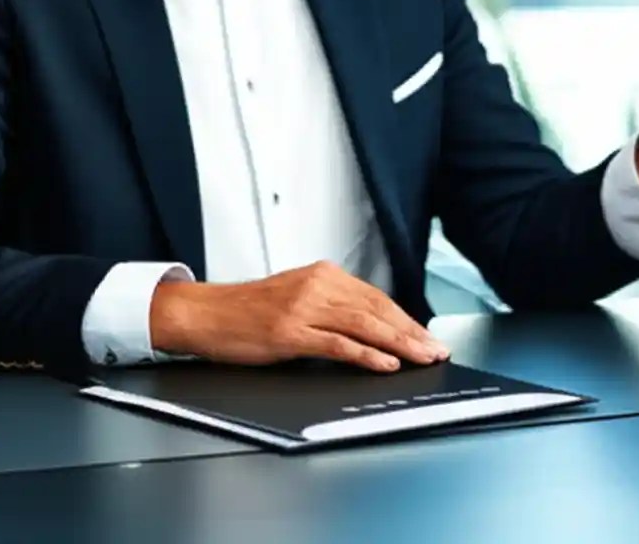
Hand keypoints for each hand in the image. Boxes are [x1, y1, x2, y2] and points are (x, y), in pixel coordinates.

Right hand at [148, 261, 449, 371]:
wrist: (203, 313)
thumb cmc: (246, 311)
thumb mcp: (294, 295)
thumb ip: (330, 305)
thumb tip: (370, 326)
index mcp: (322, 275)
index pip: (376, 297)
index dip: (405, 318)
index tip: (426, 335)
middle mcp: (317, 286)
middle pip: (376, 309)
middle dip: (411, 332)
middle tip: (435, 349)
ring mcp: (303, 308)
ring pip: (364, 325)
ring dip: (398, 344)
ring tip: (421, 357)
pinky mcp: (290, 332)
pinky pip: (337, 344)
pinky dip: (365, 354)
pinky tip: (385, 363)